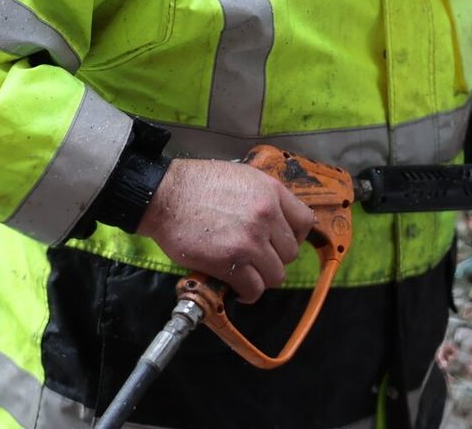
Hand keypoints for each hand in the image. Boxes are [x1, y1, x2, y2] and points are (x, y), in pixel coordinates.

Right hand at [135, 159, 314, 302]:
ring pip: (275, 275)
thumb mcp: (244, 178)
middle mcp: (267, 216)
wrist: (166, 195)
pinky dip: (247, 293)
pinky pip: (253, 288)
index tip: (280, 242)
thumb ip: (265, 199)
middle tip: (256, 260)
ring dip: (261, 278)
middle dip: (274, 259)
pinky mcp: (230, 262)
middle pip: (291, 253)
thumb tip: (277, 222)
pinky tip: (237, 288)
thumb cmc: (198, 185)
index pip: (305, 222)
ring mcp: (250, 240)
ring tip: (246, 274)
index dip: (294, 236)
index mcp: (272, 192)